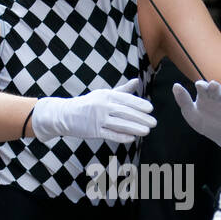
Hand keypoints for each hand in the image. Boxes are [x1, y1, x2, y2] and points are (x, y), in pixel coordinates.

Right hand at [31, 78, 155, 144]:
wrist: (65, 114)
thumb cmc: (89, 104)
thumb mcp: (104, 94)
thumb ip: (122, 90)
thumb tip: (137, 81)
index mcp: (106, 95)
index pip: (126, 99)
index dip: (139, 104)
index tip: (150, 109)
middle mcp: (103, 106)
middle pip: (125, 112)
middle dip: (141, 118)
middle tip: (154, 122)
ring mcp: (98, 119)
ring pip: (120, 124)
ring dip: (135, 128)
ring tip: (147, 131)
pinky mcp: (94, 131)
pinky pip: (110, 134)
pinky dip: (121, 136)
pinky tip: (132, 138)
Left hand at [173, 79, 220, 147]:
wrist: (220, 136)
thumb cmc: (205, 122)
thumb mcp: (191, 113)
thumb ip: (183, 100)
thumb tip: (175, 85)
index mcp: (205, 96)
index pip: (203, 87)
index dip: (202, 85)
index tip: (199, 86)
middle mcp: (217, 99)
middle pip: (216, 89)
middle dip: (214, 87)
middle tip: (213, 85)